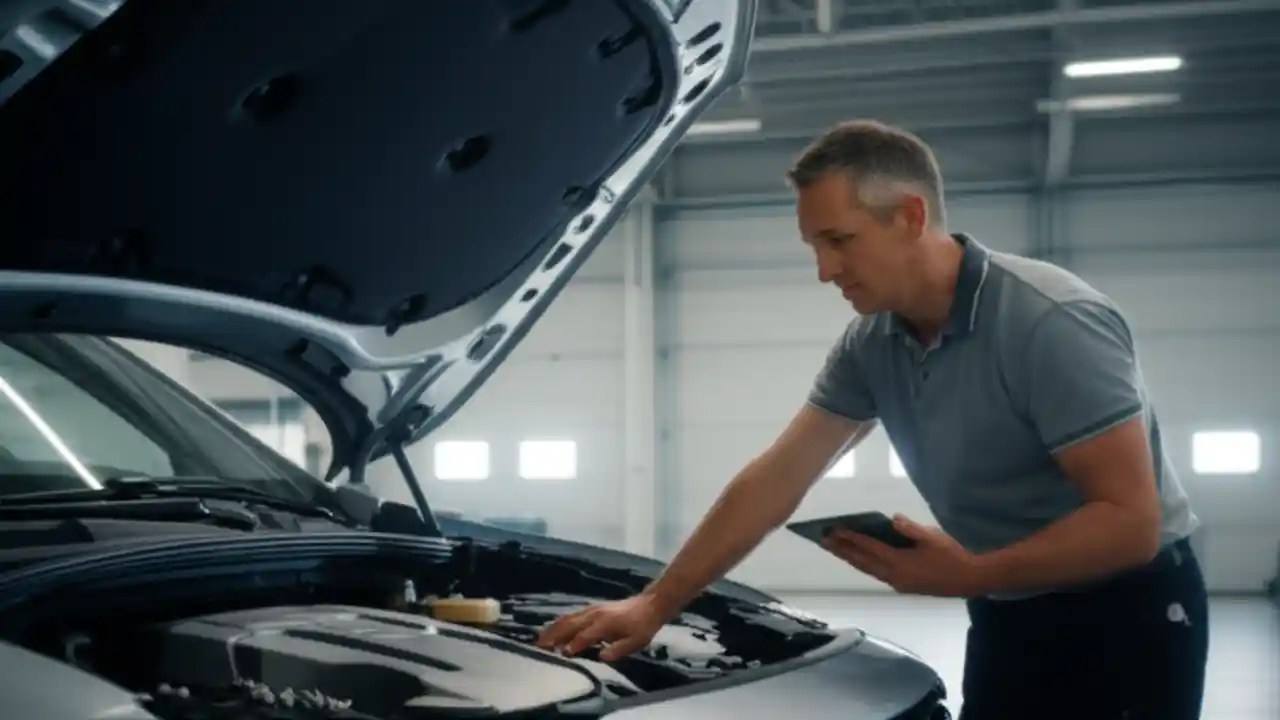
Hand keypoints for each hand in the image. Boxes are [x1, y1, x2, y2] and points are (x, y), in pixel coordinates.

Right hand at [535, 593, 668, 660]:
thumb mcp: (635, 641)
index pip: (584, 636)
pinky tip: (553, 627)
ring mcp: (592, 609)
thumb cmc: (643, 626)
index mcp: (605, 624)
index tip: (562, 655)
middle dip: (554, 635)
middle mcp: (595, 614)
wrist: (649, 604)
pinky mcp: (592, 607)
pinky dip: (559, 621)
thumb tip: (601, 657)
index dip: (573, 645)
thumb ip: (618, 649)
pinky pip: (572, 614)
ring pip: (568, 618)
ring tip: (540, 639)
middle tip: (539, 647)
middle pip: (570, 625)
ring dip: (553, 628)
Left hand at [821, 514, 988, 596]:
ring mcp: (898, 583)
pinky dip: (864, 564)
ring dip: (850, 558)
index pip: (869, 548)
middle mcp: (894, 576)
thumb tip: (893, 519)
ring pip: (867, 569)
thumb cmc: (953, 556)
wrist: (970, 580)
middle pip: (862, 561)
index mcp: (900, 563)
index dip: (850, 538)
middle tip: (823, 539)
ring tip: (834, 547)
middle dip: (842, 550)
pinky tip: (858, 558)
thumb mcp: (933, 537)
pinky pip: (876, 573)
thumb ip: (910, 529)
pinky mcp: (903, 585)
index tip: (834, 530)